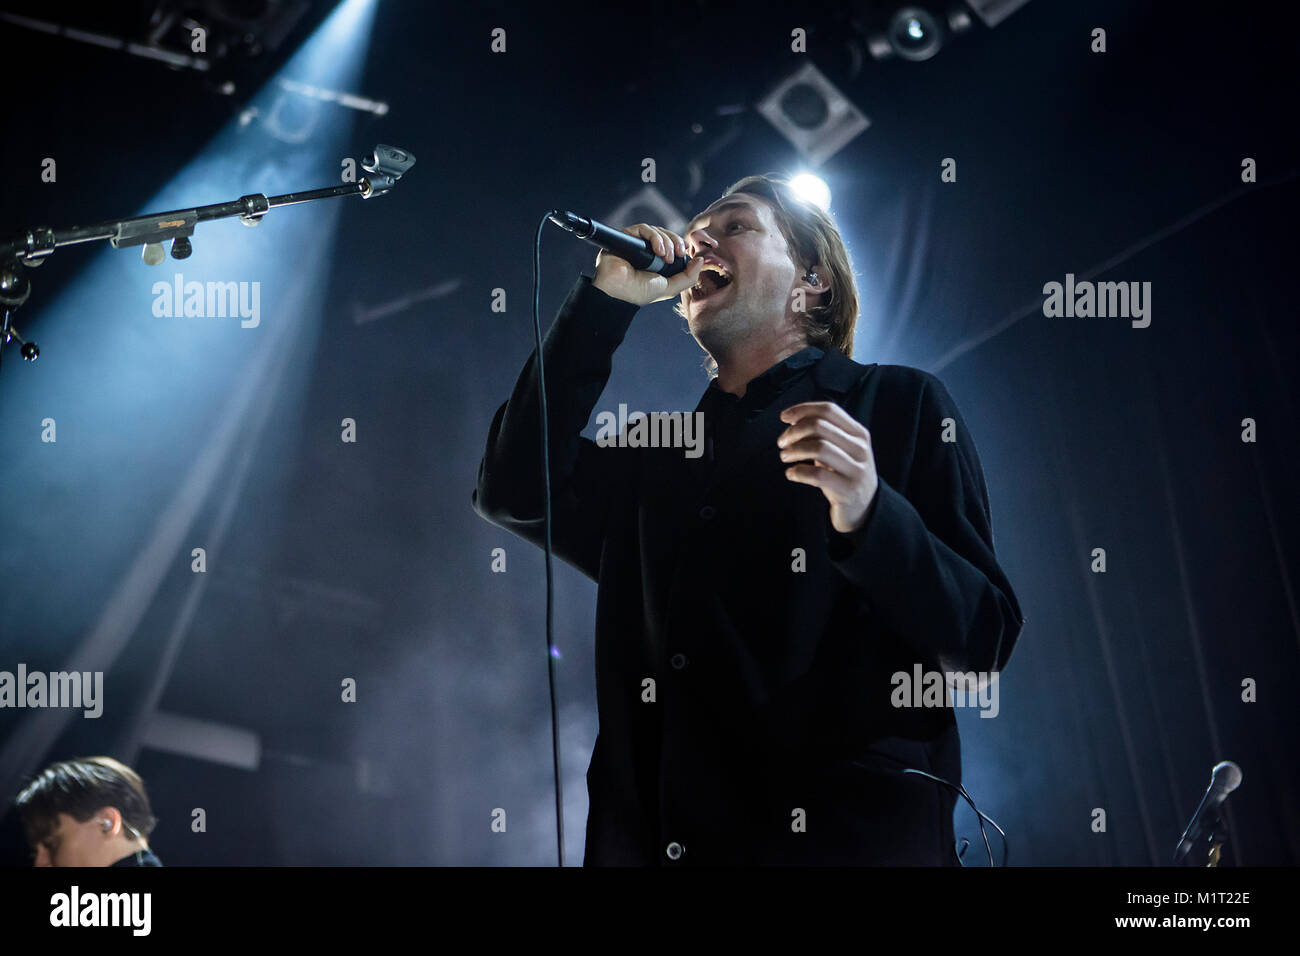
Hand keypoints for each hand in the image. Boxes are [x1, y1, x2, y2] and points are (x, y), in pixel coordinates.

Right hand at [592, 223, 704, 305]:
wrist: (617, 291)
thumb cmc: (639, 292)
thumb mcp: (670, 288)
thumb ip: (688, 277)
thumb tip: (701, 260)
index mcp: (657, 261)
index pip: (673, 245)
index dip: (680, 245)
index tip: (684, 253)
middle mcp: (647, 250)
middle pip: (667, 235)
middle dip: (675, 242)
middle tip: (677, 253)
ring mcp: (637, 242)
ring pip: (657, 231)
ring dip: (666, 242)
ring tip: (665, 256)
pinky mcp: (627, 236)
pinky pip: (644, 228)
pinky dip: (654, 237)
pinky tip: (657, 250)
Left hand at [778, 401, 878, 533]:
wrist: (864, 507)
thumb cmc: (844, 474)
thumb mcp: (840, 449)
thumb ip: (822, 433)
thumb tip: (793, 419)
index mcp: (859, 433)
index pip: (829, 410)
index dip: (803, 409)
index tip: (784, 416)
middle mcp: (860, 448)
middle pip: (821, 426)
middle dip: (794, 432)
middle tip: (782, 442)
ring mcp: (856, 469)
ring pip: (819, 448)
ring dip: (794, 450)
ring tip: (784, 456)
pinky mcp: (847, 490)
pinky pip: (816, 475)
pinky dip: (798, 472)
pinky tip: (791, 474)